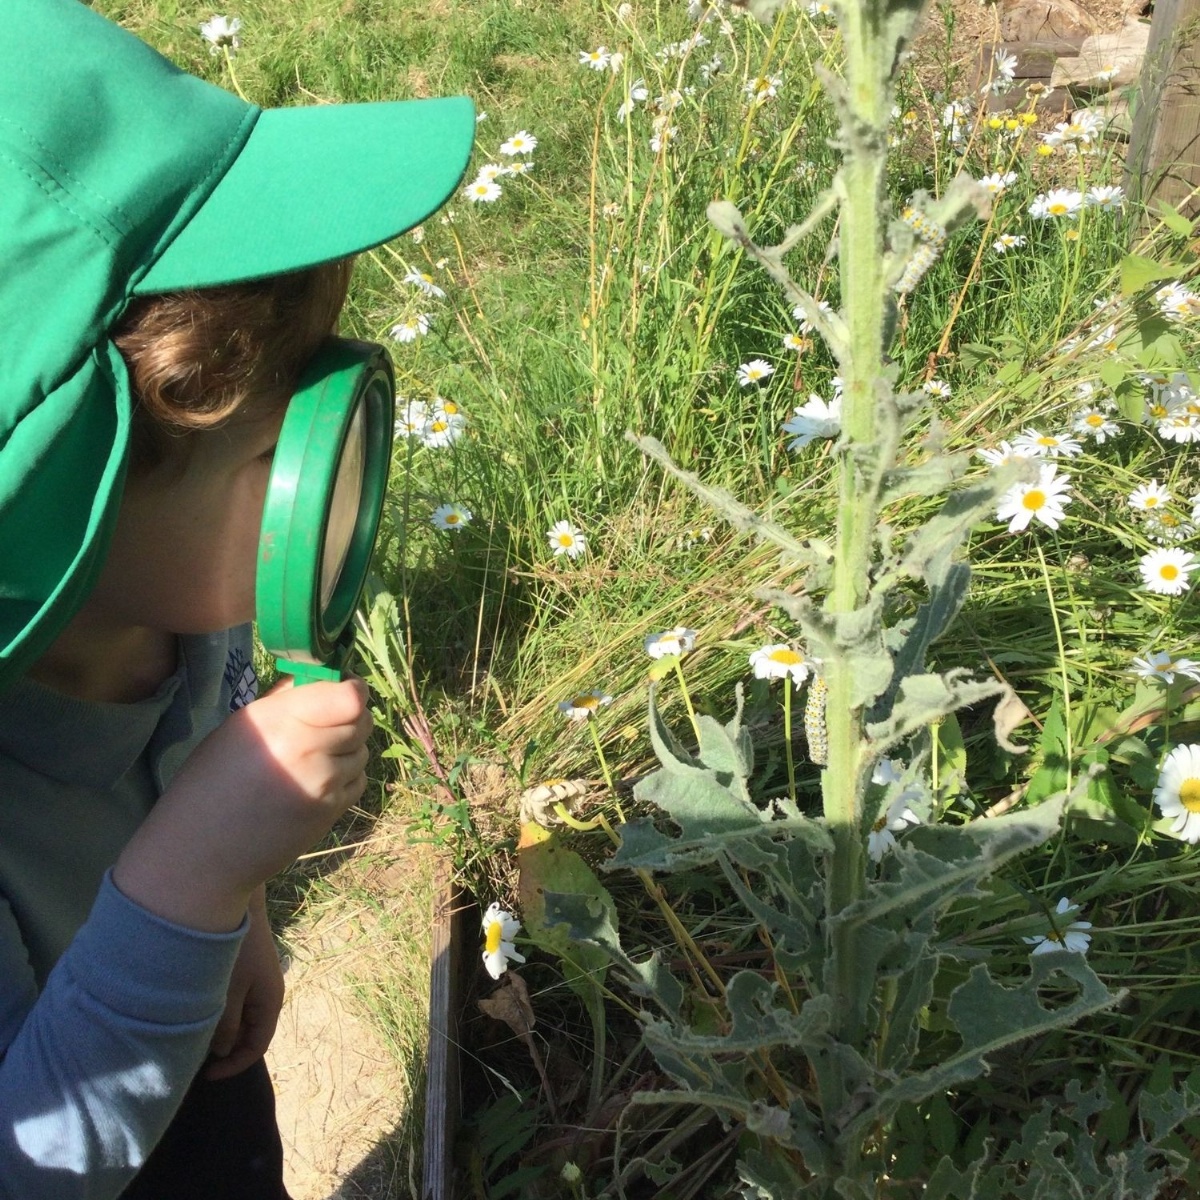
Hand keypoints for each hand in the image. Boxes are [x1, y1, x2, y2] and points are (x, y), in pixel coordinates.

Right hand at [114, 674, 371, 931]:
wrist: (201, 852)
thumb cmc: (209, 782)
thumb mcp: (239, 727)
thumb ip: (284, 700)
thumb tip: (322, 677)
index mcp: (280, 721)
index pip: (349, 697)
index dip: (353, 690)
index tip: (344, 689)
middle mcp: (309, 749)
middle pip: (362, 720)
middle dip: (352, 716)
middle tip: (328, 721)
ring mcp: (325, 784)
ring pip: (363, 750)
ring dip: (348, 748)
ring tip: (313, 756)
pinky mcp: (332, 812)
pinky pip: (358, 780)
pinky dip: (347, 776)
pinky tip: (317, 781)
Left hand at [204, 886, 284, 1080]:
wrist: (232, 896)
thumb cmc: (233, 948)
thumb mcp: (226, 991)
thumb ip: (224, 1026)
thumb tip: (222, 1050)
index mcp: (269, 1001)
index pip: (256, 1046)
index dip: (233, 1066)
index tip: (204, 1075)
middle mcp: (264, 991)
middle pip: (248, 1031)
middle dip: (223, 1048)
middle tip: (192, 1053)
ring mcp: (253, 975)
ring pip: (237, 1013)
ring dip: (217, 1025)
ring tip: (189, 1030)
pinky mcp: (241, 963)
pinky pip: (231, 995)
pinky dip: (215, 1006)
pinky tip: (194, 1003)